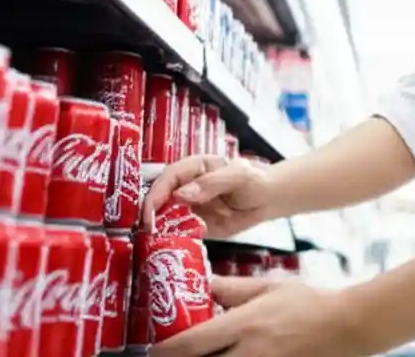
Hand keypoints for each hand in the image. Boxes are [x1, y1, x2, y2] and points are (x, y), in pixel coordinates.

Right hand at [141, 155, 273, 238]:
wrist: (267, 199)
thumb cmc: (255, 181)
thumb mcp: (239, 177)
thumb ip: (212, 183)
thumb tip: (181, 194)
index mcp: (195, 167)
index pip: (168, 178)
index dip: (156, 194)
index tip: (150, 213)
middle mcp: (187, 185)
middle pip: (160, 197)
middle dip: (149, 213)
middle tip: (147, 231)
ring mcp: (188, 206)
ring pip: (164, 216)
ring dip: (157, 228)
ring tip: (152, 242)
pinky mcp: (194, 224)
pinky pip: (178, 231)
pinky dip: (171, 240)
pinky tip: (168, 248)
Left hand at [149, 275, 364, 356]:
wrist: (347, 325)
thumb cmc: (309, 302)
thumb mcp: (268, 287)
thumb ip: (233, 288)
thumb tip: (205, 284)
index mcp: (244, 324)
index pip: (191, 344)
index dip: (165, 351)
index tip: (152, 350)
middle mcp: (250, 352)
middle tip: (171, 356)